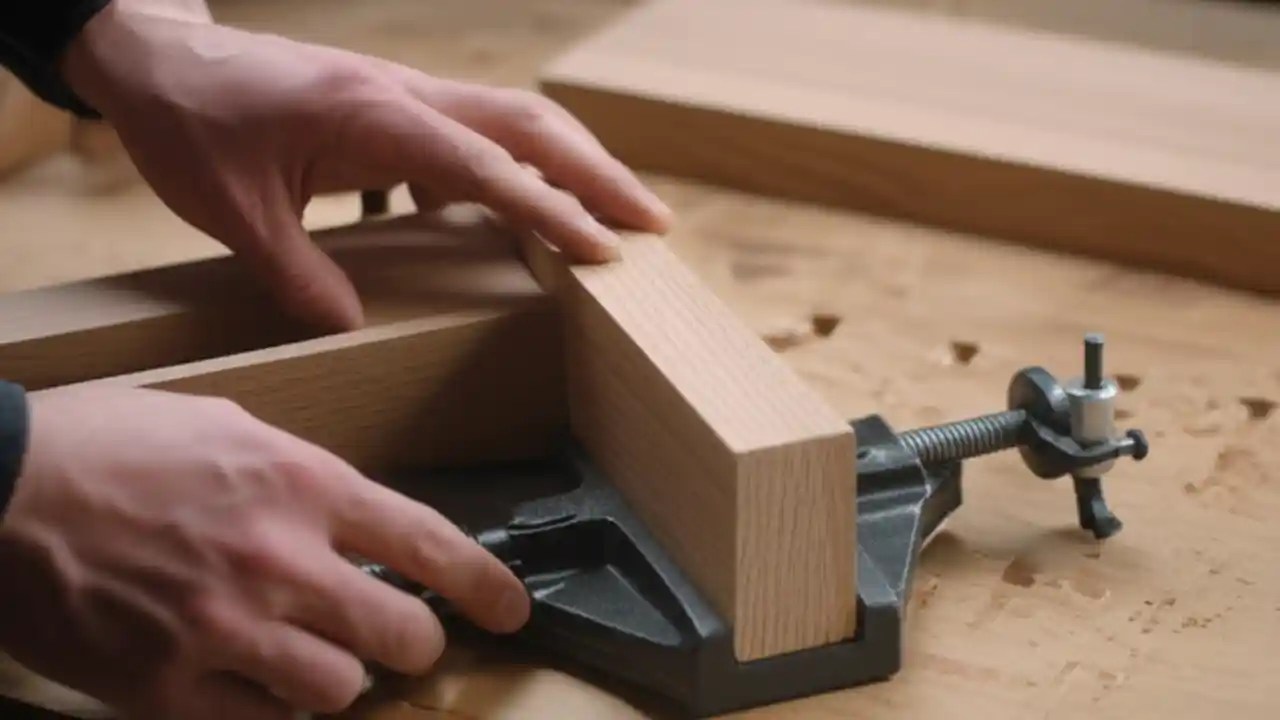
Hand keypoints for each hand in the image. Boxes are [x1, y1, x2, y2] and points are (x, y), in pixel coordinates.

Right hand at [0, 385, 527, 718]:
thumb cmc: (111, 446)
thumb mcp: (228, 428)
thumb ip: (305, 477)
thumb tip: (360, 522)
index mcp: (300, 483)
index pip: (428, 544)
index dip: (486, 586)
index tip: (510, 611)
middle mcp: (277, 560)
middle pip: (403, 636)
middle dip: (412, 645)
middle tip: (398, 639)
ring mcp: (224, 631)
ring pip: (340, 691)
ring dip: (337, 678)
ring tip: (304, 653)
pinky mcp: (167, 690)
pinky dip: (269, 709)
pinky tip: (247, 680)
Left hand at [61, 1, 671, 330]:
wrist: (157, 57)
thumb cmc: (189, 123)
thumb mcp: (230, 209)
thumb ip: (294, 272)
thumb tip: (349, 328)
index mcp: (372, 116)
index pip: (487, 166)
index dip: (551, 210)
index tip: (605, 250)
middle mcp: (404, 96)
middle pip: (530, 123)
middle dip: (599, 172)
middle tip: (655, 224)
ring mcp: (405, 95)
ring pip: (514, 120)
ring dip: (573, 163)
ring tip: (618, 215)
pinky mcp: (395, 107)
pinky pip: (478, 134)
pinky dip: (518, 170)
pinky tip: (521, 212)